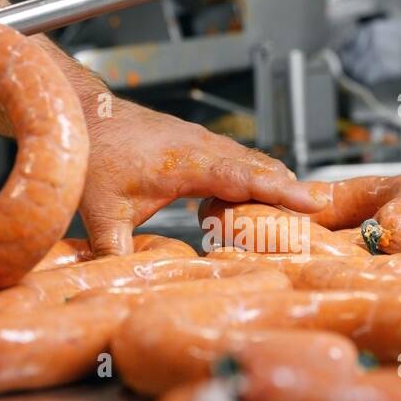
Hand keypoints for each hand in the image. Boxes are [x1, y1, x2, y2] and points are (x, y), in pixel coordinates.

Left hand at [80, 102, 330, 254]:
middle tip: (318, 223)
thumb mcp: (101, 213)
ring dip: (275, 185)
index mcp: (186, 161)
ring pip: (253, 162)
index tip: (312, 203)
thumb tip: (128, 287)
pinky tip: (255, 203)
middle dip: (291, 192)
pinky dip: (256, 178)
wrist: (81, 113)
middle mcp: (202, 146)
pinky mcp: (199, 144)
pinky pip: (239, 160)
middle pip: (261, 167)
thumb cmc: (92, 153)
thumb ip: (117, 252)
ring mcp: (202, 142)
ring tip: (298, 217)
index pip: (245, 176)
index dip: (280, 191)